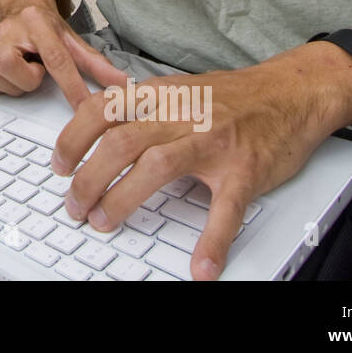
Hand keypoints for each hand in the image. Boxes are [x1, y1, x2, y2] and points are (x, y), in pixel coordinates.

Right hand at [0, 2, 127, 107]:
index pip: (57, 60)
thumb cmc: (46, 25)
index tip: (84, 108)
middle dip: (29, 79)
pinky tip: (8, 73)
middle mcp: (9, 29)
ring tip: (23, 69)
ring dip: (15, 84)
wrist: (19, 5)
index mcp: (38, 23)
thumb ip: (96, 64)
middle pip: (17, 72)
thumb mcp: (72, 40)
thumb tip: (121, 85)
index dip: (72, 87)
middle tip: (35, 69)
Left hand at [51, 45, 351, 279]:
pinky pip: (226, 209)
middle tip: (75, 204)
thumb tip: (97, 121)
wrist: (292, 92)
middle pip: (121, 141)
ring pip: (157, 166)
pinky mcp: (246, 170)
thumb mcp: (180, 87)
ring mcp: (214, 142)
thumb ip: (143, 104)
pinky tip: (201, 264)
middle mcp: (183, 113)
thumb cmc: (234, 96)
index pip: (104, 109)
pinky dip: (213, 240)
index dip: (73, 137)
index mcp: (163, 94)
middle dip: (88, 176)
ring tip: (104, 222)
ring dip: (123, 198)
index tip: (59, 163)